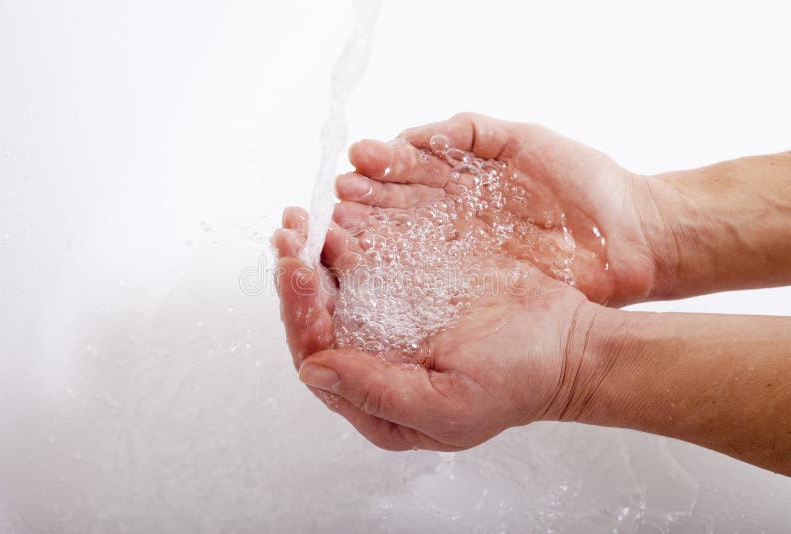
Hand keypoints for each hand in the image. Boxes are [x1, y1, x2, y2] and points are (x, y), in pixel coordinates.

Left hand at [273, 207, 604, 450]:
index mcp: (376, 398)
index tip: (298, 274)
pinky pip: (371, 259)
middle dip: (297, 275)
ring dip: (315, 251)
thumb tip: (312, 369)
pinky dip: (352, 237)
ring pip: (336, 284)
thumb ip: (378, 392)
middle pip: (317, 316)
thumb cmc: (520, 381)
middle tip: (289, 233)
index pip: (316, 354)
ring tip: (304, 219)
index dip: (300, 313)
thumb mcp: (451, 406)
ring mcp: (392, 318)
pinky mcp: (412, 285)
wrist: (570, 343)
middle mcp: (374, 357)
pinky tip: (342, 213)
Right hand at [335, 112, 662, 305]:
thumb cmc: (586, 186)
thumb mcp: (525, 142)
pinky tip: (370, 273)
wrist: (633, 238)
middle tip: (334, 207)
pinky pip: (429, 288)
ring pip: (404, 251)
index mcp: (461, 184)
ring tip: (339, 236)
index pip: (407, 176)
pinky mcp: (475, 294)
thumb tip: (412, 137)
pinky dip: (397, 282)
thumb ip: (471, 133)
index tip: (353, 167)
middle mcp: (453, 222)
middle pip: (396, 214)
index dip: (379, 172)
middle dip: (363, 209)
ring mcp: (461, 260)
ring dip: (369, 244)